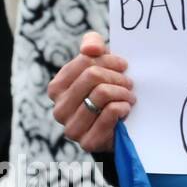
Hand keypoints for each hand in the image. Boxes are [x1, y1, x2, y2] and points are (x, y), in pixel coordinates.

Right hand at [47, 31, 135, 153]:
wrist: (117, 129)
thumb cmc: (107, 92)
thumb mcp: (100, 65)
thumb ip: (92, 45)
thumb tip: (92, 49)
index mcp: (57, 88)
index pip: (86, 60)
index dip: (109, 60)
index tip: (123, 65)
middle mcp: (59, 108)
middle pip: (93, 75)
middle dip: (118, 77)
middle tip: (128, 83)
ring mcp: (71, 127)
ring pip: (103, 93)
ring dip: (124, 92)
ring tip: (129, 96)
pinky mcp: (88, 141)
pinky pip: (111, 112)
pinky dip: (124, 106)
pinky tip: (126, 108)